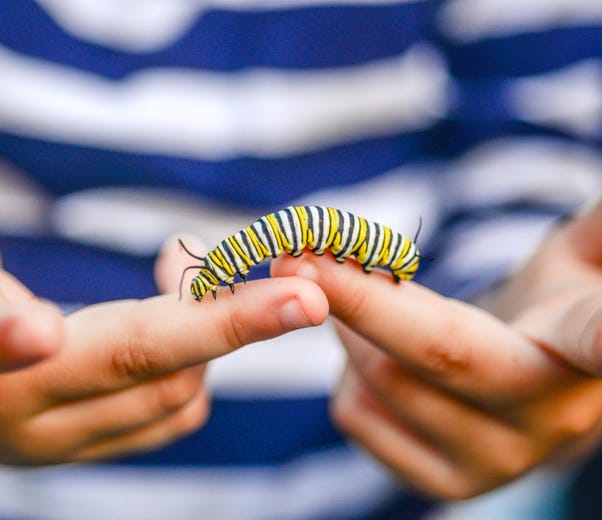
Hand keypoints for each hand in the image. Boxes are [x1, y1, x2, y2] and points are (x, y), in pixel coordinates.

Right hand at [0, 66, 327, 463]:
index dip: (8, 336)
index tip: (42, 330)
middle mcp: (6, 404)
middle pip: (125, 367)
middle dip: (221, 329)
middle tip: (304, 295)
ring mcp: (52, 439)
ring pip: (165, 393)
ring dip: (211, 329)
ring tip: (195, 266)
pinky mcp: (86, 449)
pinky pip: (169, 415)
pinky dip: (199, 365)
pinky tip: (191, 316)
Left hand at [270, 203, 601, 497]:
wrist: (533, 394)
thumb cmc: (553, 310)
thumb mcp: (580, 261)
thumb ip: (596, 228)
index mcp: (578, 350)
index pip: (596, 337)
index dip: (601, 331)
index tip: (600, 327)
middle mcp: (544, 418)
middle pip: (436, 350)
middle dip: (358, 295)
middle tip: (300, 251)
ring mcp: (491, 460)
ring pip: (379, 378)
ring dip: (350, 325)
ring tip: (361, 297)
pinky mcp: (441, 483)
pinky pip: (355, 416)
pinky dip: (346, 374)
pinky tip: (371, 355)